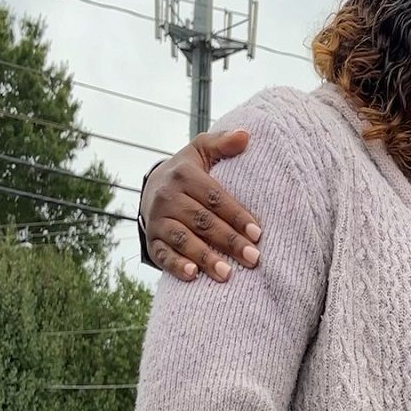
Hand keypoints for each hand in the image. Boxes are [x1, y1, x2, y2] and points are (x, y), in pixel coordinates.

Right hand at [142, 130, 261, 282]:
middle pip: (202, 222)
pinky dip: (176, 266)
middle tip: (253, 258)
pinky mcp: (152, 240)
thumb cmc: (189, 173)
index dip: (237, 216)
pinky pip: (162, 255)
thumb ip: (222, 144)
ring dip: (205, 258)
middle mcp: (167, 198)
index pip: (214, 198)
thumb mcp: (202, 152)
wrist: (153, 188)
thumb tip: (246, 135)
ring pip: (183, 240)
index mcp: (184, 175)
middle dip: (229, 241)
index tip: (258, 233)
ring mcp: (158, 220)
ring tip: (227, 274)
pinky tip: (193, 275)